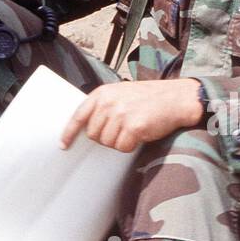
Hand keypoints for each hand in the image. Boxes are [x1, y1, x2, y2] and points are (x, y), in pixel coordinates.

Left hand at [60, 79, 204, 152]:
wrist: (176, 98)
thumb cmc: (149, 98)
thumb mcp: (121, 93)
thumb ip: (104, 105)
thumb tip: (88, 127)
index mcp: (103, 93)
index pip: (79, 115)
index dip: (69, 132)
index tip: (63, 145)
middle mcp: (109, 103)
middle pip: (94, 134)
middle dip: (105, 137)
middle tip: (122, 129)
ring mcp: (121, 114)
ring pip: (108, 143)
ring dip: (120, 141)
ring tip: (132, 129)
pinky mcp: (134, 127)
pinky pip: (123, 147)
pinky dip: (131, 146)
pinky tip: (140, 134)